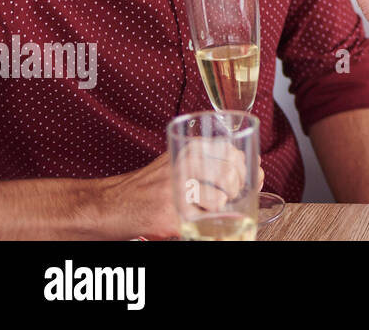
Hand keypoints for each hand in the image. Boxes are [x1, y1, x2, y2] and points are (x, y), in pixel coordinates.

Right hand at [96, 143, 260, 239]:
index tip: (247, 180)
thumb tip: (254, 171)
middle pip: (232, 177)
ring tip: (205, 208)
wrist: (113, 204)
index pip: (235, 154)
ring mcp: (179, 188)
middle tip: (227, 198)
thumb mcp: (179, 160)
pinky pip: (204, 220)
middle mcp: (186, 163)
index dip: (247, 170)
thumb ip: (210, 161)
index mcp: (191, 148)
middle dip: (237, 192)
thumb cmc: (150, 185)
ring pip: (221, 201)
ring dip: (219, 209)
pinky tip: (190, 216)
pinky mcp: (173, 213)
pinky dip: (203, 222)